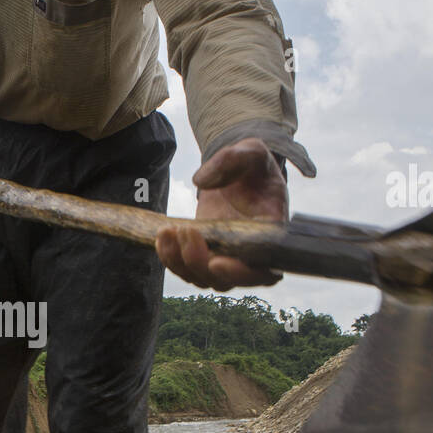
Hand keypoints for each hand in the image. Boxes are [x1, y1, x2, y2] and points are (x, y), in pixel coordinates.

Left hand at [157, 138, 288, 290]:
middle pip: (225, 281)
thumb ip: (232, 159)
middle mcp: (249, 256)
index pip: (263, 270)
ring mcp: (225, 259)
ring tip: (167, 231)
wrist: (239, 174)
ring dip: (179, 262)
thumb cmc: (252, 166)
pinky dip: (170, 258)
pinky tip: (162, 237)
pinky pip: (185, 269)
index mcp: (269, 236)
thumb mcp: (251, 152)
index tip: (217, 262)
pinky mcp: (204, 255)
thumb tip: (201, 180)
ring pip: (202, 279)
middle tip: (186, 231)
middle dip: (200, 263)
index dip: (241, 273)